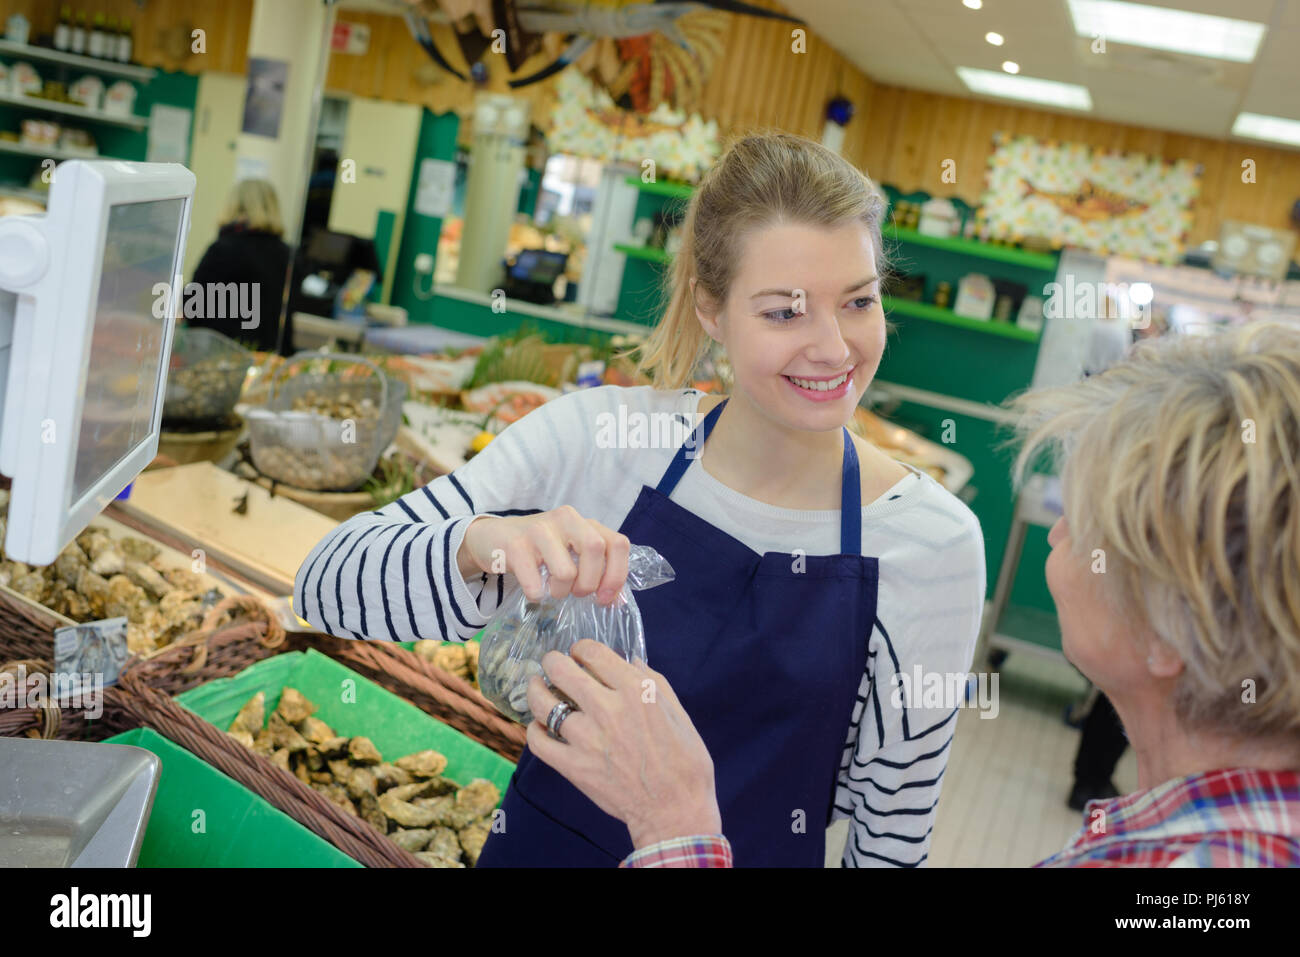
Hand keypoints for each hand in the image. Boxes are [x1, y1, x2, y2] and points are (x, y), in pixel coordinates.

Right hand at [459, 506, 629, 603]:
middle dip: (589, 582)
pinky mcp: (515, 545)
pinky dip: (537, 595)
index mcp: (584, 521)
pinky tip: (533, 589)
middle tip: (577, 593)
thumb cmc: (539, 550)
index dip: (616, 574)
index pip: (618, 543)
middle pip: (595, 550)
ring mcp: (539, 530)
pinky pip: (535, 584)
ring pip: (566, 570)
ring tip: (553, 590)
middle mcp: (565, 519)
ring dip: (561, 592)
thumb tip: (616, 601)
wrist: (492, 538)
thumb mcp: (570, 553)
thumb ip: (595, 570)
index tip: (605, 597)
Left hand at [525, 639, 721, 849]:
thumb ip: (653, 682)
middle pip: (560, 670)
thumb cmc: (685, 762)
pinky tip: (540, 726)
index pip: (592, 652)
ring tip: (536, 687)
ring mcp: (587, 739)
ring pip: (543, 703)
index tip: (579, 654)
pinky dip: (534, 731)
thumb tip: (631, 661)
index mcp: (636, 691)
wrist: (675, 811)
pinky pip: (539, 743)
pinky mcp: (574, 767)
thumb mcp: (678, 713)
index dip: (580, 649)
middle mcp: (608, 709)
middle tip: (553, 666)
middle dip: (553, 662)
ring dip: (536, 690)